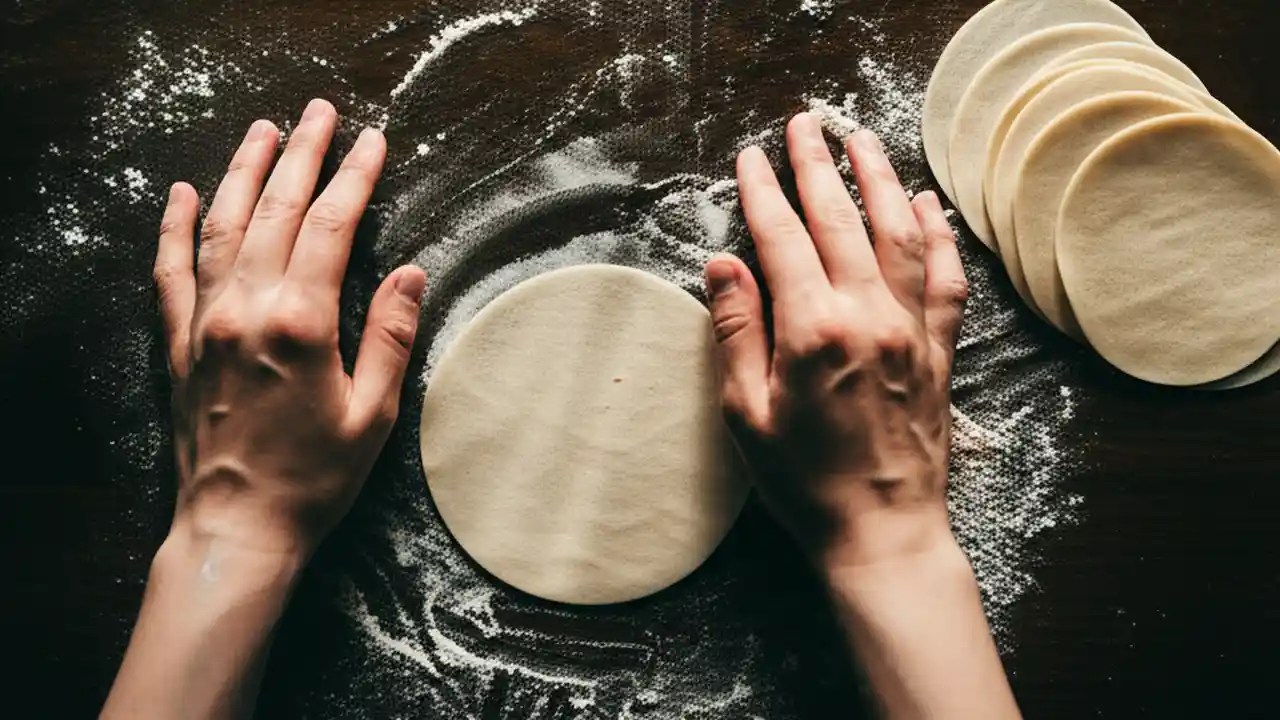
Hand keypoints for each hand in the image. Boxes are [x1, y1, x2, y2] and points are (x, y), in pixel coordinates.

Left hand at [154, 99, 424, 558]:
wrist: (237, 528)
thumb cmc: (315, 479)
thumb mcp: (374, 414)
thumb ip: (391, 336)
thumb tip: (408, 272)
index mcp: (301, 323)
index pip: (329, 227)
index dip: (354, 178)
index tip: (373, 141)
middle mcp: (247, 309)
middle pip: (274, 210)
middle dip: (301, 154)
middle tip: (320, 112)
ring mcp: (206, 322)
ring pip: (222, 226)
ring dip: (243, 172)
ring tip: (263, 130)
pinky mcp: (181, 343)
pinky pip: (171, 271)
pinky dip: (176, 227)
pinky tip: (184, 193)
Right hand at [704, 113, 967, 571]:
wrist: (882, 533)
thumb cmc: (805, 484)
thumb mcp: (747, 414)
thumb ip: (736, 331)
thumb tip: (723, 264)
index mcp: (813, 330)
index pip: (782, 240)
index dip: (762, 193)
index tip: (749, 158)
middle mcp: (868, 316)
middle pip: (840, 220)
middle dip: (816, 166)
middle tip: (802, 124)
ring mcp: (910, 329)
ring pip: (898, 233)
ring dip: (877, 179)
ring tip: (859, 139)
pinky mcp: (938, 349)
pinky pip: (944, 277)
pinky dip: (936, 235)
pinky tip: (926, 205)